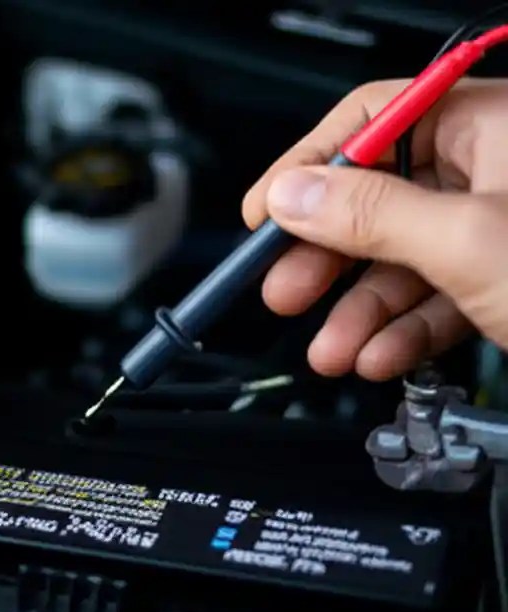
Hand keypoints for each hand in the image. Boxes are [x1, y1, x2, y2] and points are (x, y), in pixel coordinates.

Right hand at [243, 78, 507, 379]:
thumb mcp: (467, 242)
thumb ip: (371, 216)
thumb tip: (293, 193)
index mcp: (488, 126)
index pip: (371, 121)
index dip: (308, 166)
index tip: (264, 213)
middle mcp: (492, 168)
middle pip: (375, 199)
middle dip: (324, 258)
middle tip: (283, 289)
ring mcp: (499, 225)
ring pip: (403, 260)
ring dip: (356, 312)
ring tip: (330, 349)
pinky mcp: (506, 279)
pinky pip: (437, 296)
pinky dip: (402, 331)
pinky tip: (378, 355)